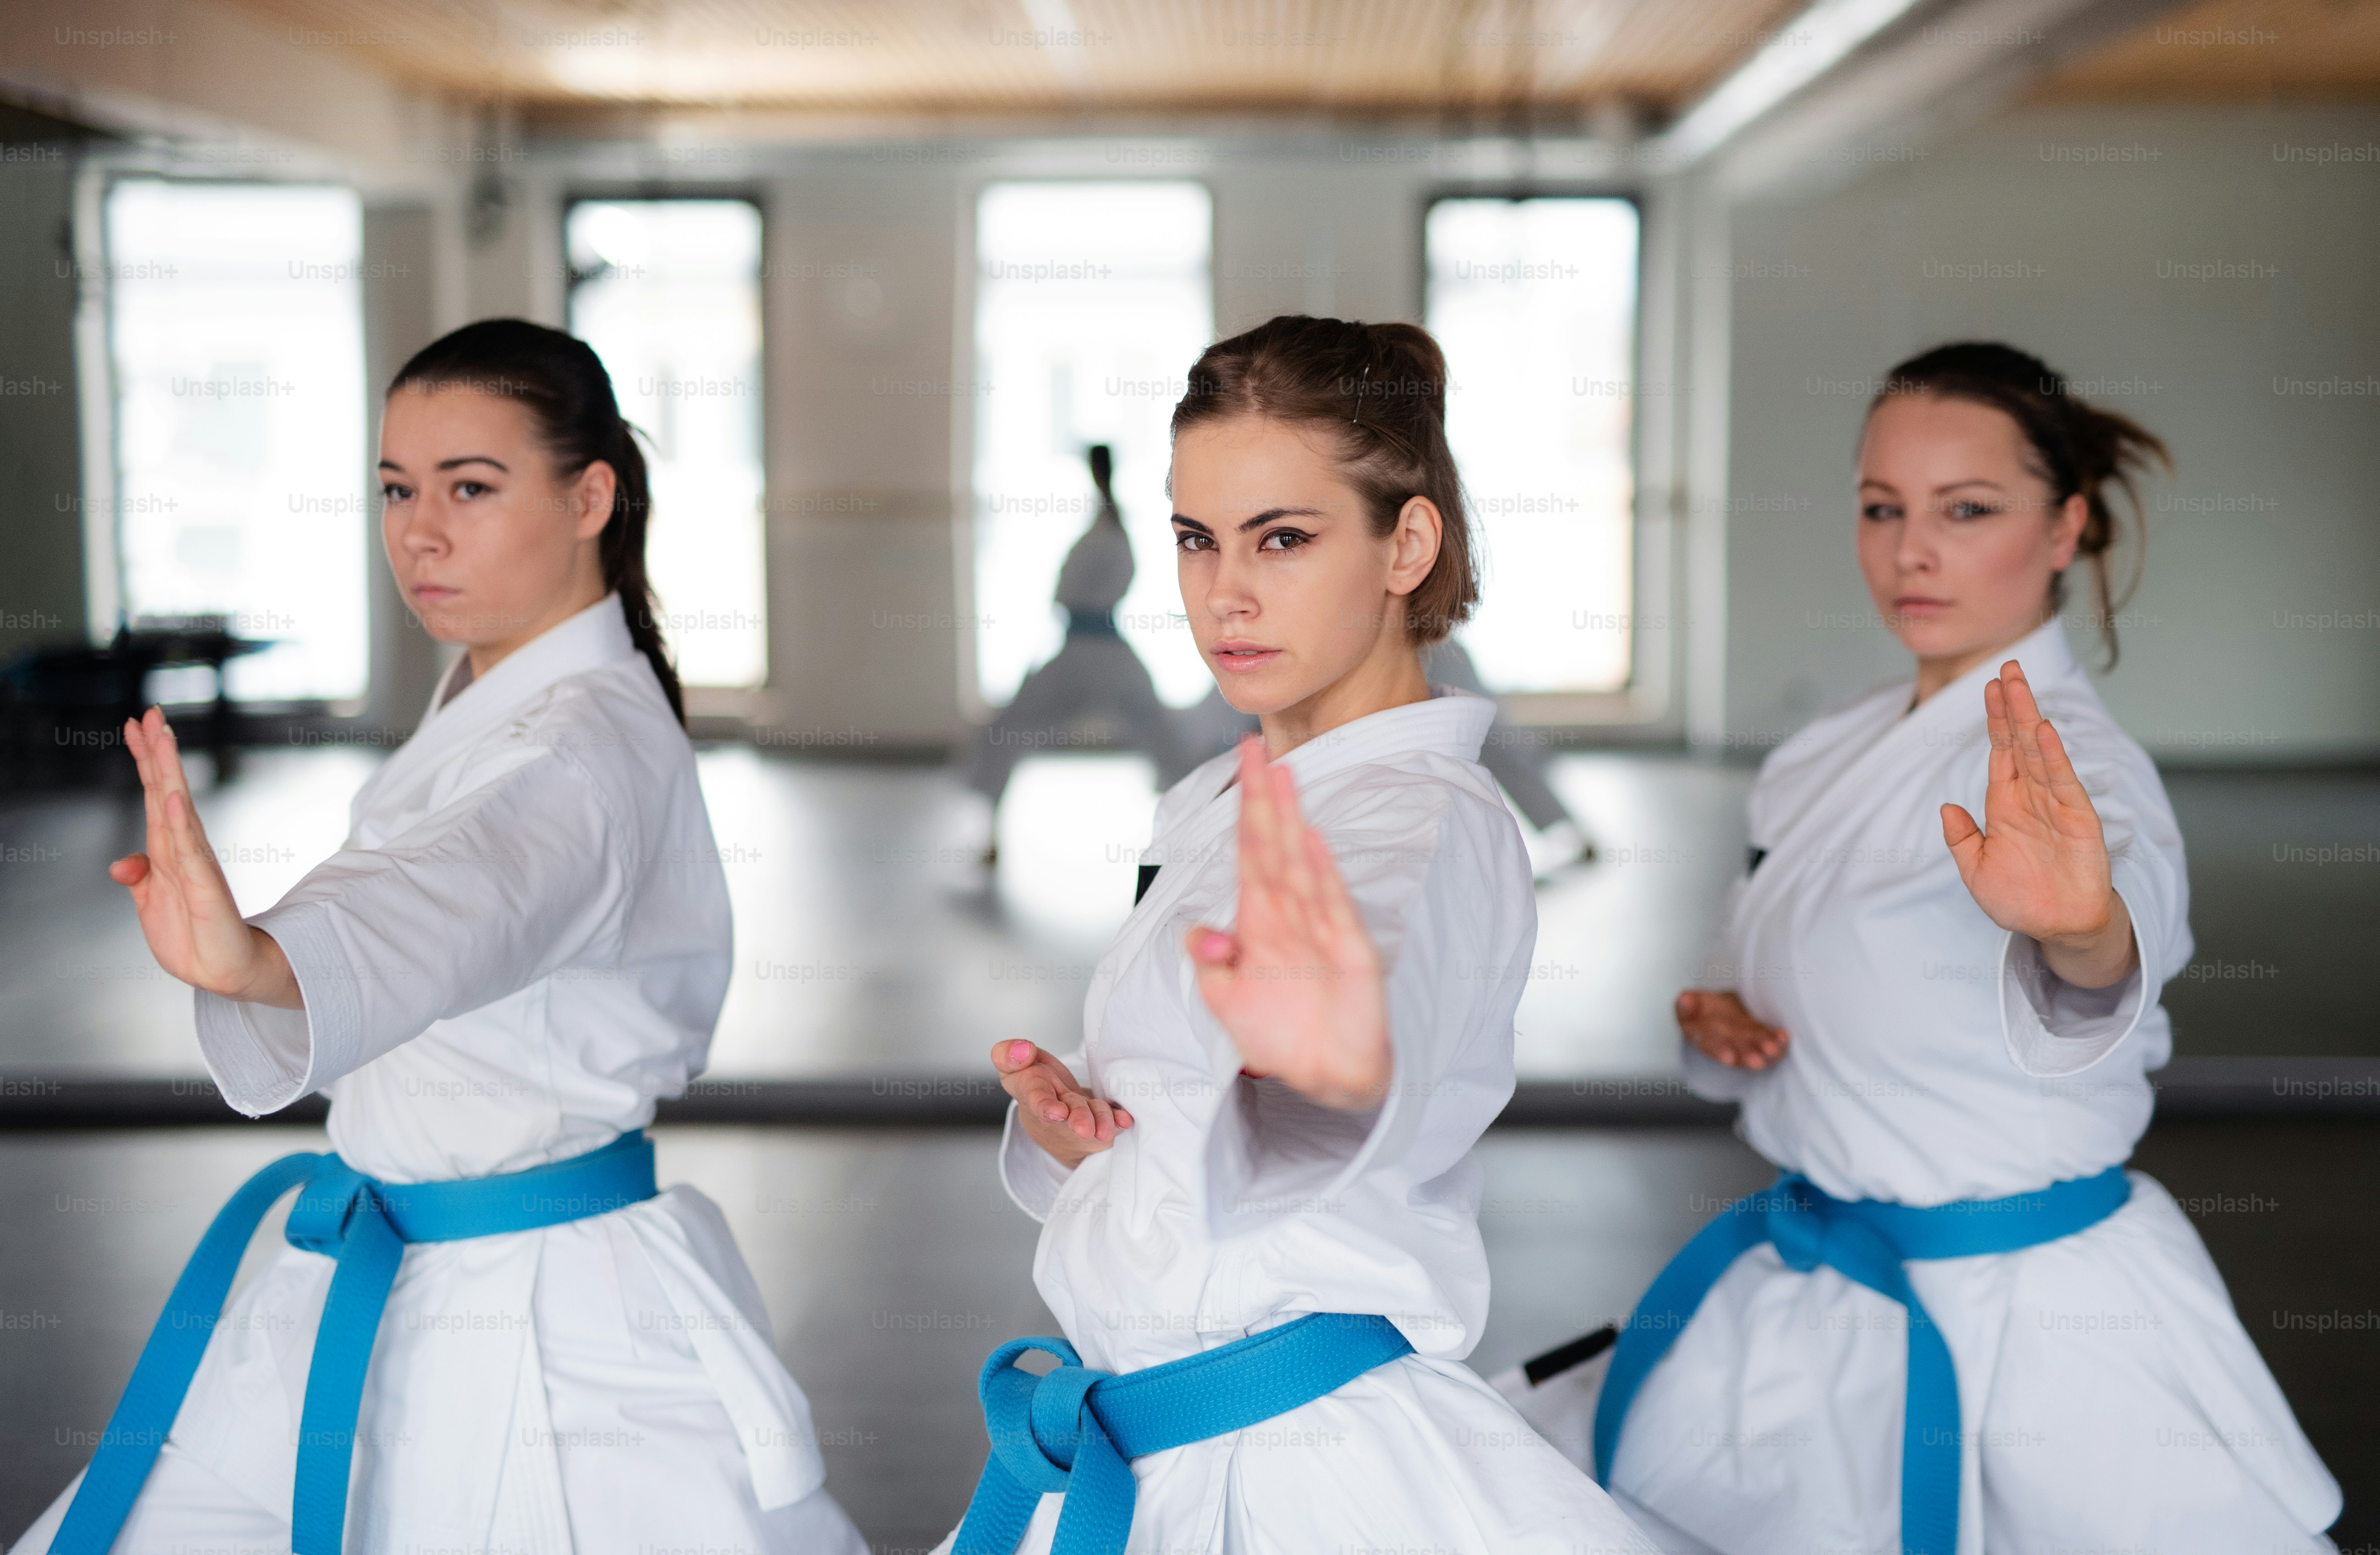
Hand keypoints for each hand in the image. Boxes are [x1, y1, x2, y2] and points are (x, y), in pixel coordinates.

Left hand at [109, 708, 301, 1008]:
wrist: (224, 970)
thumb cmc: (192, 936)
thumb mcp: (150, 903)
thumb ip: (138, 876)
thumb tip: (121, 862)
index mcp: (168, 849)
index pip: (153, 796)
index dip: (145, 761)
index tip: (136, 726)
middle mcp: (183, 847)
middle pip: (166, 790)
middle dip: (158, 751)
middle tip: (152, 712)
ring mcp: (195, 863)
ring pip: (177, 808)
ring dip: (168, 772)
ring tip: (162, 736)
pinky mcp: (203, 886)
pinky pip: (188, 849)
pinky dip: (178, 821)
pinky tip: (172, 797)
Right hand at [992, 1039, 1132, 1169]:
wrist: (1052, 1114)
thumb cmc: (1035, 1084)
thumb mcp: (1013, 1066)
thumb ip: (1008, 1054)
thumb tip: (1023, 1048)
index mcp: (1032, 1094)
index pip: (1036, 1098)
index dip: (1045, 1105)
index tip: (1057, 1112)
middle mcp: (1056, 1111)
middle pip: (1068, 1115)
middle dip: (1078, 1120)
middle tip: (1085, 1129)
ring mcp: (1079, 1119)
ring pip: (1091, 1119)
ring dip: (1101, 1122)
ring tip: (1106, 1131)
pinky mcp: (1099, 1121)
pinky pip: (1110, 1122)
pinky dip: (1118, 1121)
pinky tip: (1125, 1121)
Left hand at [1186, 738, 1391, 1111]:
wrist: (1326, 1076)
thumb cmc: (1282, 1035)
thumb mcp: (1227, 1003)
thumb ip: (1209, 965)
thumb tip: (1195, 931)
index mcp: (1260, 920)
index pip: (1249, 853)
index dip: (1243, 810)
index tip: (1238, 766)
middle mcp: (1289, 915)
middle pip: (1273, 845)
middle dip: (1263, 798)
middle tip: (1254, 750)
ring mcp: (1320, 928)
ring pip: (1300, 864)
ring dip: (1290, 821)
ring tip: (1281, 778)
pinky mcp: (1348, 951)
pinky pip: (1331, 907)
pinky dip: (1321, 874)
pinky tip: (1310, 841)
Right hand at [1676, 990, 1787, 1068]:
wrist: (1716, 1015)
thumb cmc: (1700, 1011)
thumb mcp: (1689, 1007)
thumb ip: (1686, 1005)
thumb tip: (1684, 999)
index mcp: (1705, 1039)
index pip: (1712, 1045)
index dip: (1720, 1051)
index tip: (1729, 1058)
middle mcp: (1727, 1044)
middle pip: (1737, 1051)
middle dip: (1747, 1056)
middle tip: (1757, 1062)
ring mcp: (1745, 1041)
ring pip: (1755, 1047)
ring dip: (1765, 1048)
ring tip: (1774, 1049)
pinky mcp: (1759, 1034)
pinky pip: (1769, 1038)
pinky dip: (1777, 1040)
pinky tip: (1783, 1037)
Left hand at [1939, 661, 2137, 989]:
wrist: (2056, 928)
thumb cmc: (2020, 900)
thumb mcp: (1975, 870)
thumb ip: (1961, 838)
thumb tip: (1946, 807)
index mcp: (2005, 804)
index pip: (2000, 752)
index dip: (1995, 720)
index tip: (1989, 685)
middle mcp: (2030, 797)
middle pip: (2019, 742)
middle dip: (2012, 705)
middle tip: (2007, 667)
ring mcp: (2055, 804)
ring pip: (2039, 752)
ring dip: (2029, 718)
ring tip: (2020, 684)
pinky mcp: (2078, 819)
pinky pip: (2062, 782)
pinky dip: (2053, 756)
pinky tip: (2044, 731)